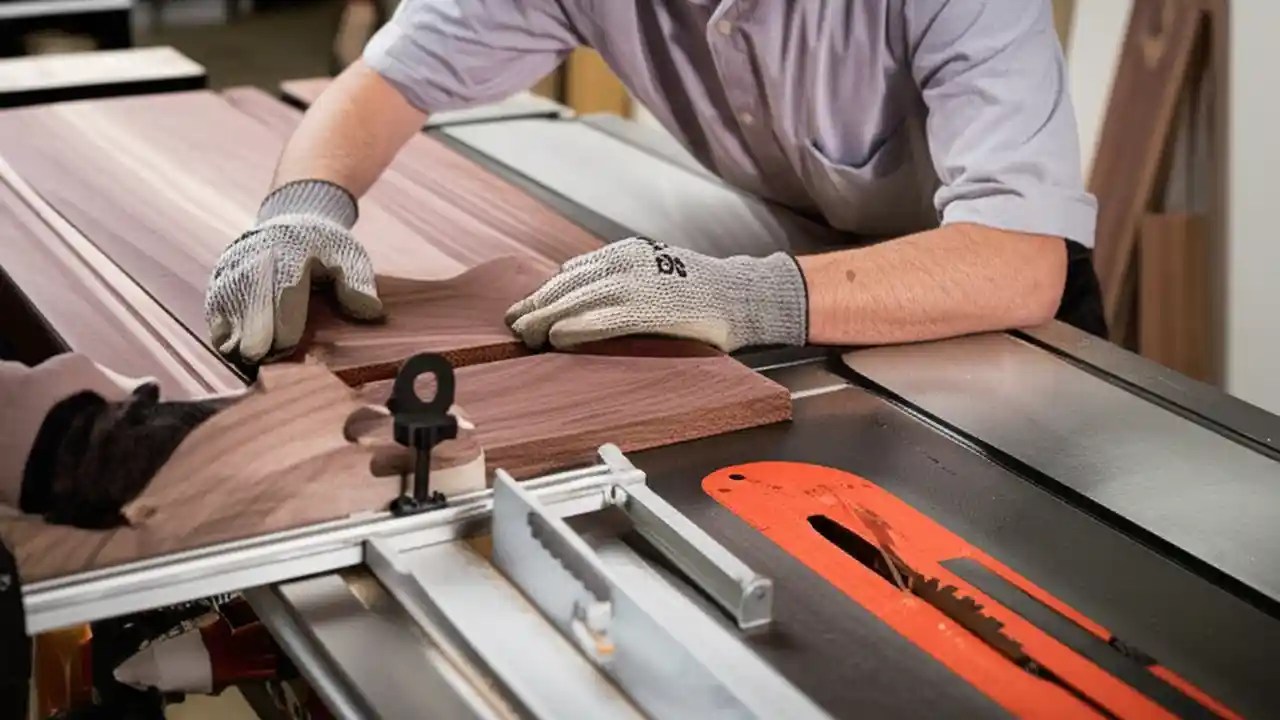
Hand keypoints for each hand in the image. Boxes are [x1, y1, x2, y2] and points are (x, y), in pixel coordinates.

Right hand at [204, 181, 382, 361]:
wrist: (294, 219)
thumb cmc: (326, 248)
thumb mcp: (350, 258)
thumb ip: (358, 285)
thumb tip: (370, 312)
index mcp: (291, 252)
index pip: (282, 292)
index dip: (281, 325)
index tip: (285, 349)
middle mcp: (254, 257)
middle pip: (248, 303)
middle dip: (255, 337)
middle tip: (265, 361)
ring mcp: (232, 267)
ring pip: (225, 308)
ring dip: (236, 338)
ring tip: (251, 360)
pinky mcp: (219, 278)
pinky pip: (213, 309)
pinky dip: (222, 332)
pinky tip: (236, 349)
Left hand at [504, 237, 807, 352]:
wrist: (742, 295)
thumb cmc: (698, 291)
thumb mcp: (654, 273)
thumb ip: (619, 281)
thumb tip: (578, 294)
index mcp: (625, 254)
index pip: (571, 274)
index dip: (543, 294)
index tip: (522, 310)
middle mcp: (626, 263)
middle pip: (566, 286)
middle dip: (535, 306)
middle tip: (512, 325)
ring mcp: (637, 284)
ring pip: (576, 301)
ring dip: (545, 319)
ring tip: (525, 335)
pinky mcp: (649, 308)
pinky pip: (602, 319)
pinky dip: (576, 327)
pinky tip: (557, 338)